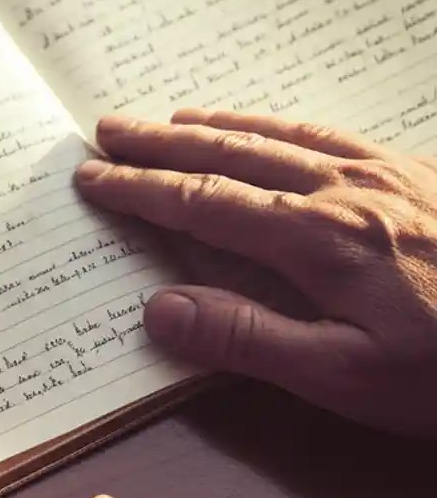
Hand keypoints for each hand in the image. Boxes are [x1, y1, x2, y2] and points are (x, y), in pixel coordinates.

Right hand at [76, 110, 436, 436]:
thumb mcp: (347, 379)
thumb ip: (249, 339)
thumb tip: (160, 308)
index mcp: (316, 241)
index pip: (203, 205)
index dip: (141, 190)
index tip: (93, 179)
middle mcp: (343, 193)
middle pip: (231, 155)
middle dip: (161, 143)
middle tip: (108, 130)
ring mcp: (384, 176)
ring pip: (278, 136)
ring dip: (214, 124)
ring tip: (169, 118)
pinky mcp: (418, 174)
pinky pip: (330, 133)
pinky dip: (280, 124)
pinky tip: (272, 128)